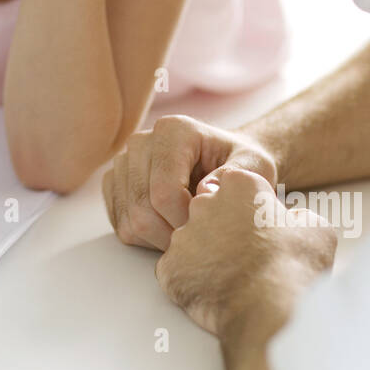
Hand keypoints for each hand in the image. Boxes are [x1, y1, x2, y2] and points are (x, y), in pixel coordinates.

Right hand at [102, 115, 277, 250]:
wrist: (226, 163)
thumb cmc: (241, 166)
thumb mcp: (255, 167)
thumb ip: (239, 176)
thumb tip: (205, 191)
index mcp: (172, 130)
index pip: (164, 191)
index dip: (185, 220)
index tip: (210, 227)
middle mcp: (140, 142)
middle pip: (142, 209)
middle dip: (172, 235)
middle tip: (200, 238)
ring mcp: (123, 163)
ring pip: (129, 221)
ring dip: (160, 239)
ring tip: (189, 232)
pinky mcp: (114, 184)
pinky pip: (120, 224)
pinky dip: (146, 238)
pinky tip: (171, 228)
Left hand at [155, 165, 336, 335]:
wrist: (269, 309)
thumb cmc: (294, 266)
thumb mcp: (316, 229)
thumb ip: (299, 216)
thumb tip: (294, 221)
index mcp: (238, 185)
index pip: (235, 186)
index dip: (249, 208)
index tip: (261, 227)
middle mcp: (202, 204)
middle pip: (207, 211)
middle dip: (222, 228)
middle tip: (245, 253)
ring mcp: (181, 237)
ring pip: (189, 241)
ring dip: (205, 255)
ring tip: (231, 277)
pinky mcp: (168, 268)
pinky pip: (175, 271)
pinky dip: (190, 281)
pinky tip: (213, 292)